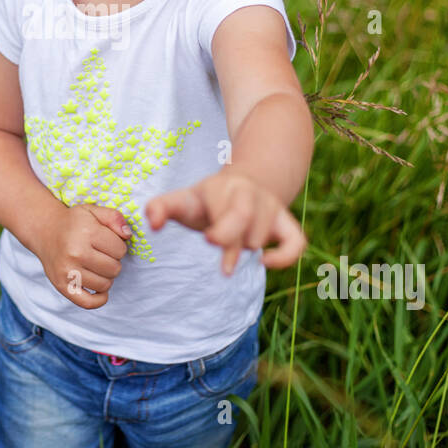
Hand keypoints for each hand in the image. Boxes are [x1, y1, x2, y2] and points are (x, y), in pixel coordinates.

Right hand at [34, 204, 132, 308]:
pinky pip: (89, 303)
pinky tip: (99, 288)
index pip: (121, 249)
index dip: (118, 245)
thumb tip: (127, 235)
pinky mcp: (62, 286)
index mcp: (86, 232)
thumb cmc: (74, 223)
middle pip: (115, 269)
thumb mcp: (94, 211)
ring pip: (105, 285)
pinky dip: (99, 299)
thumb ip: (115, 218)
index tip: (108, 242)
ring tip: (96, 265)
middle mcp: (76, 253)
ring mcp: (68, 272)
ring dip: (105, 276)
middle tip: (101, 254)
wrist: (45, 231)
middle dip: (113, 261)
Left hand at [145, 171, 306, 275]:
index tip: (210, 239)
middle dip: (232, 242)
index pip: (228, 210)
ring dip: (244, 248)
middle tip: (223, 265)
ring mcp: (271, 208)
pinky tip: (264, 261)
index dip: (222, 230)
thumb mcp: (183, 199)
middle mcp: (250, 194)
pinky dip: (283, 257)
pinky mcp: (287, 224)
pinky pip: (296, 243)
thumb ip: (161, 207)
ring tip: (233, 240)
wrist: (246, 183)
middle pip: (246, 220)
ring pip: (259, 238)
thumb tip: (152, 223)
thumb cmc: (206, 201)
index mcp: (223, 187)